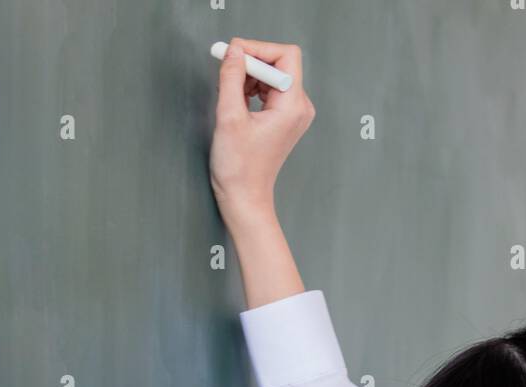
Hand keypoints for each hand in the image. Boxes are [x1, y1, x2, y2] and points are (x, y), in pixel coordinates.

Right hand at [210, 37, 315, 225]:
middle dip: (251, 62)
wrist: (245, 198)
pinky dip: (252, 88)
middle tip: (226, 73)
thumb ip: (231, 78)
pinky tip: (237, 100)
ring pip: (273, 75)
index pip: (284, 55)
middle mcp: (299, 108)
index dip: (258, 49)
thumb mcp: (229, 117)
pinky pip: (270, 90)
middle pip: (279, 63)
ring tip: (229, 92)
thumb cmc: (239, 168)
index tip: (233, 56)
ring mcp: (293, 114)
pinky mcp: (284, 119)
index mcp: (293, 106)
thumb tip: (233, 50)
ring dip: (249, 76)